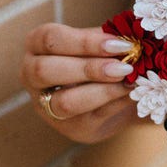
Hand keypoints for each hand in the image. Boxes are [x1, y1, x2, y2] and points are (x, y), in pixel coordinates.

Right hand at [21, 23, 137, 143]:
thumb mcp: (102, 43)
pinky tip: (134, 93)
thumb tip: (131, 38)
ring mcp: (48, 106)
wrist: (116, 95)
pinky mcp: (73, 127)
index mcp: (37, 45)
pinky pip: (92, 117)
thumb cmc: (103, 58)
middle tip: (125, 66)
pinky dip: (116, 103)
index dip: (85, 42)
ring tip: (131, 81)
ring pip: (65, 102)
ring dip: (103, 91)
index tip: (120, 44)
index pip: (50, 39)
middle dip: (89, 68)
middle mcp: (32, 76)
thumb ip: (110, 39)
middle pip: (46, 71)